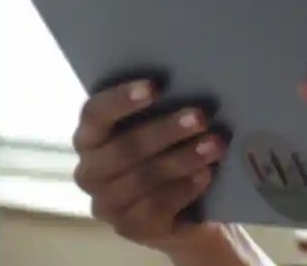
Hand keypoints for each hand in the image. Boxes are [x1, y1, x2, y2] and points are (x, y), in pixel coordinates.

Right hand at [71, 81, 228, 255]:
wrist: (188, 208)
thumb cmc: (171, 152)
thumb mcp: (164, 126)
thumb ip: (164, 106)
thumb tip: (192, 78)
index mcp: (91, 138)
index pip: (95, 114)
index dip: (122, 99)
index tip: (156, 85)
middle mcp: (91, 171)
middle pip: (123, 148)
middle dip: (165, 130)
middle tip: (201, 116)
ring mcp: (108, 204)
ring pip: (143, 178)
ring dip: (183, 158)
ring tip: (215, 144)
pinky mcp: (130, 228)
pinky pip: (156, 207)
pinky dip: (184, 188)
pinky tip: (205, 175)